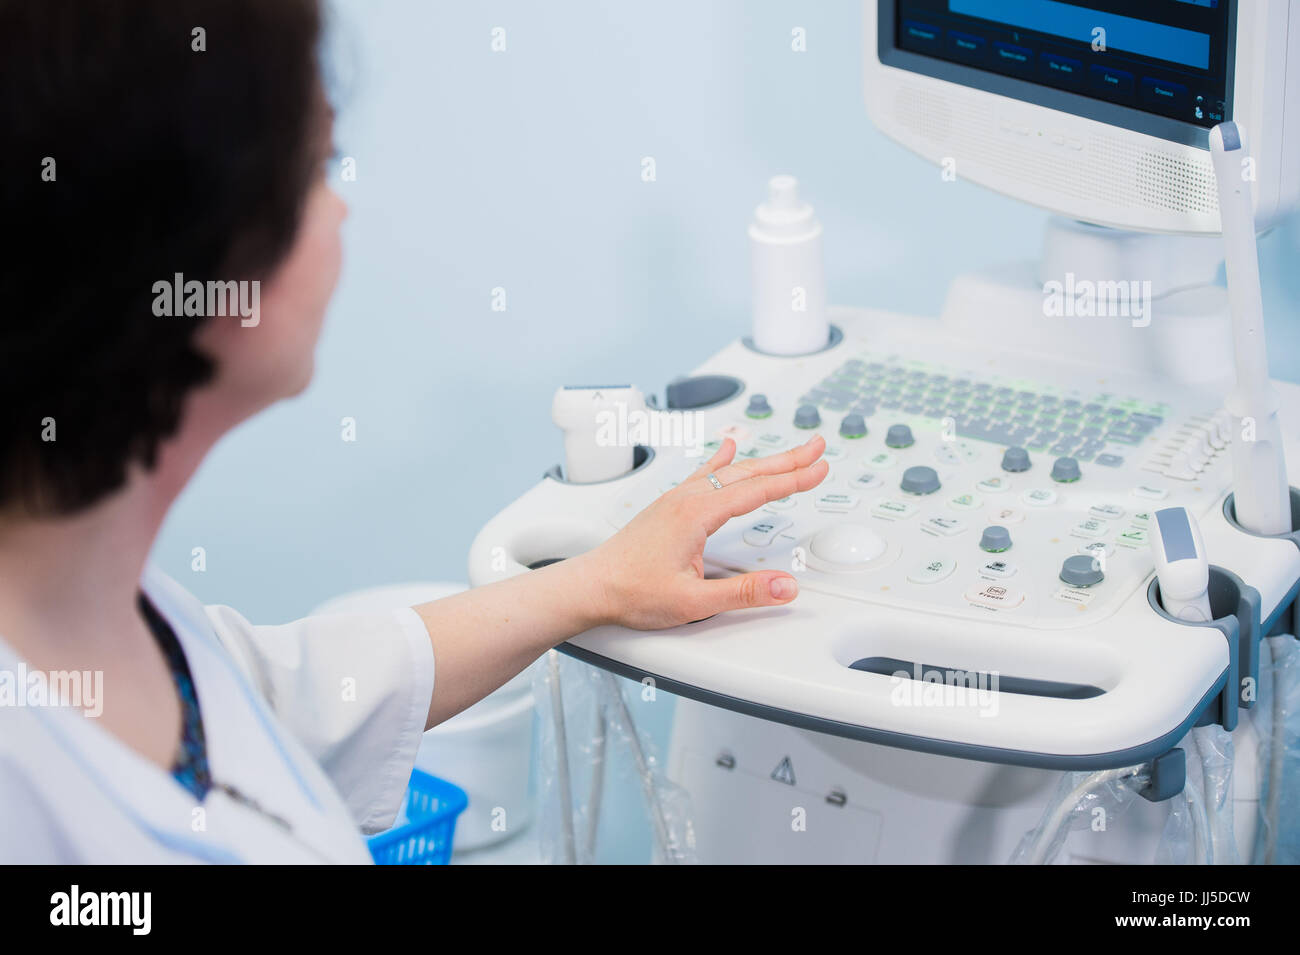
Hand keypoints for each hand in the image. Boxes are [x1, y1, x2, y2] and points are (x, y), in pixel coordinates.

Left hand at [580, 435, 828, 630]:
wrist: (591, 586)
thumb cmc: (631, 591)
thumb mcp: (693, 602)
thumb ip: (743, 594)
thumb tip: (784, 587)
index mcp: (696, 514)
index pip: (757, 491)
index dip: (793, 480)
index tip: (820, 469)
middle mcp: (687, 499)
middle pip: (748, 472)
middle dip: (788, 460)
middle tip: (818, 446)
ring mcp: (677, 499)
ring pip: (729, 471)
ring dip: (763, 461)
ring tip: (790, 454)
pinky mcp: (669, 506)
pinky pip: (704, 473)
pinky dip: (722, 459)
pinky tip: (727, 448)